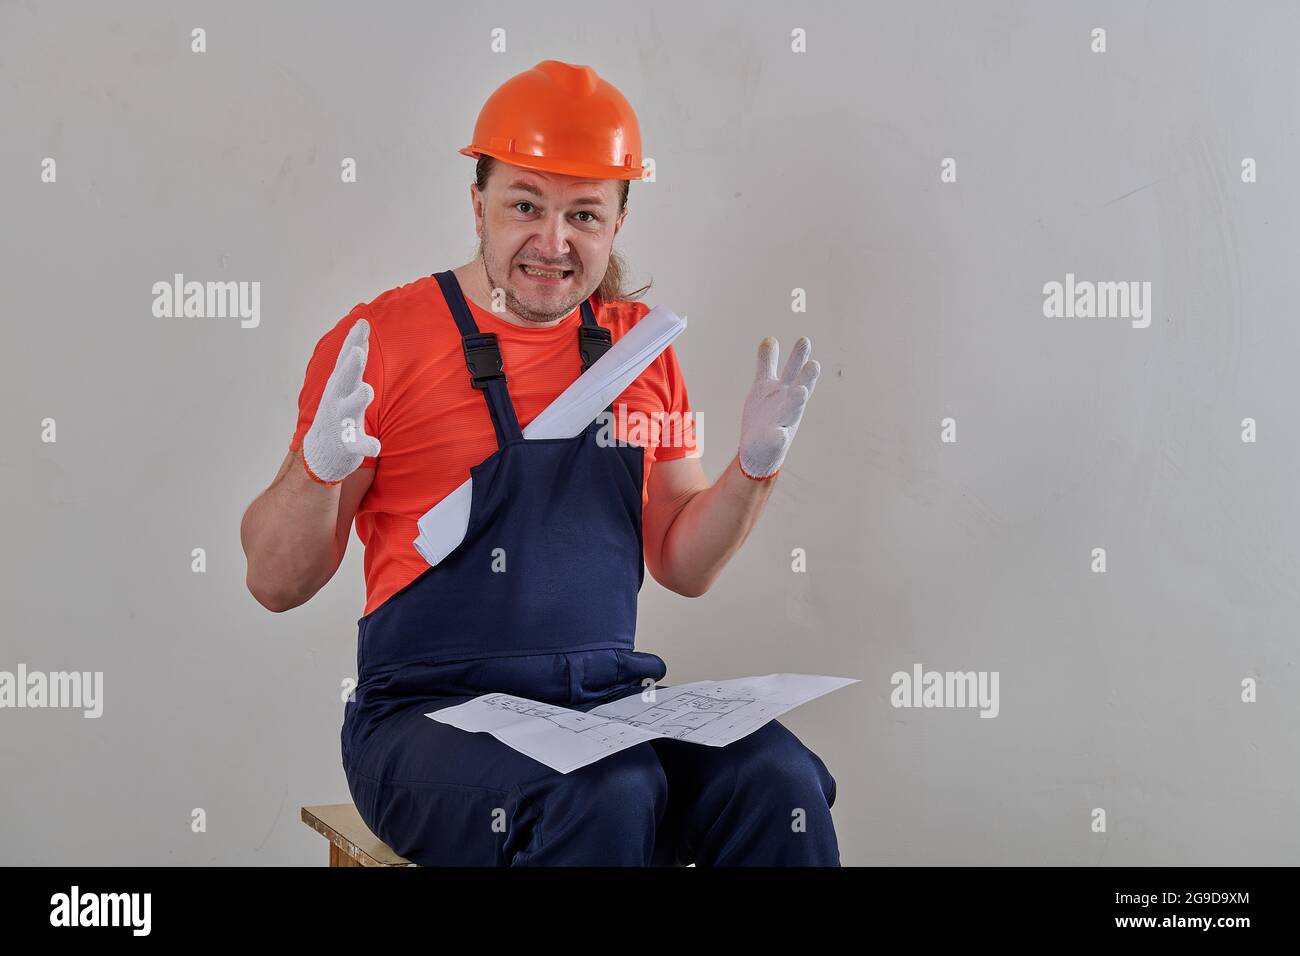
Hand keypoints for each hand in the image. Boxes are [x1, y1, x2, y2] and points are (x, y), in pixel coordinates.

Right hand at [302, 319, 380, 483]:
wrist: (320, 454)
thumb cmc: (338, 413)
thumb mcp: (344, 384)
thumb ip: (354, 358)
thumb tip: (362, 324)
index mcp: (340, 385)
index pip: (347, 359)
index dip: (353, 341)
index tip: (362, 323)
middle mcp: (338, 399)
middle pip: (345, 378)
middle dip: (351, 365)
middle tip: (358, 351)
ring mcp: (341, 420)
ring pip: (350, 407)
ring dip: (357, 398)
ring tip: (366, 390)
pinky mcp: (346, 443)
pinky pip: (357, 444)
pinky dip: (366, 445)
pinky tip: (375, 447)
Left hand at [738, 336, 819, 479]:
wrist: (760, 450)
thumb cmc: (766, 414)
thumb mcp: (764, 385)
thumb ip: (767, 362)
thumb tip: (770, 338)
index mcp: (786, 390)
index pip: (794, 371)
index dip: (799, 357)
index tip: (804, 340)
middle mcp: (789, 405)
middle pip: (798, 388)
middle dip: (806, 377)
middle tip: (814, 364)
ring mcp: (783, 423)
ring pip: (792, 411)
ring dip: (797, 401)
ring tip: (802, 391)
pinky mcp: (773, 442)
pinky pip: (778, 439)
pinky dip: (779, 437)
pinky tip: (780, 434)